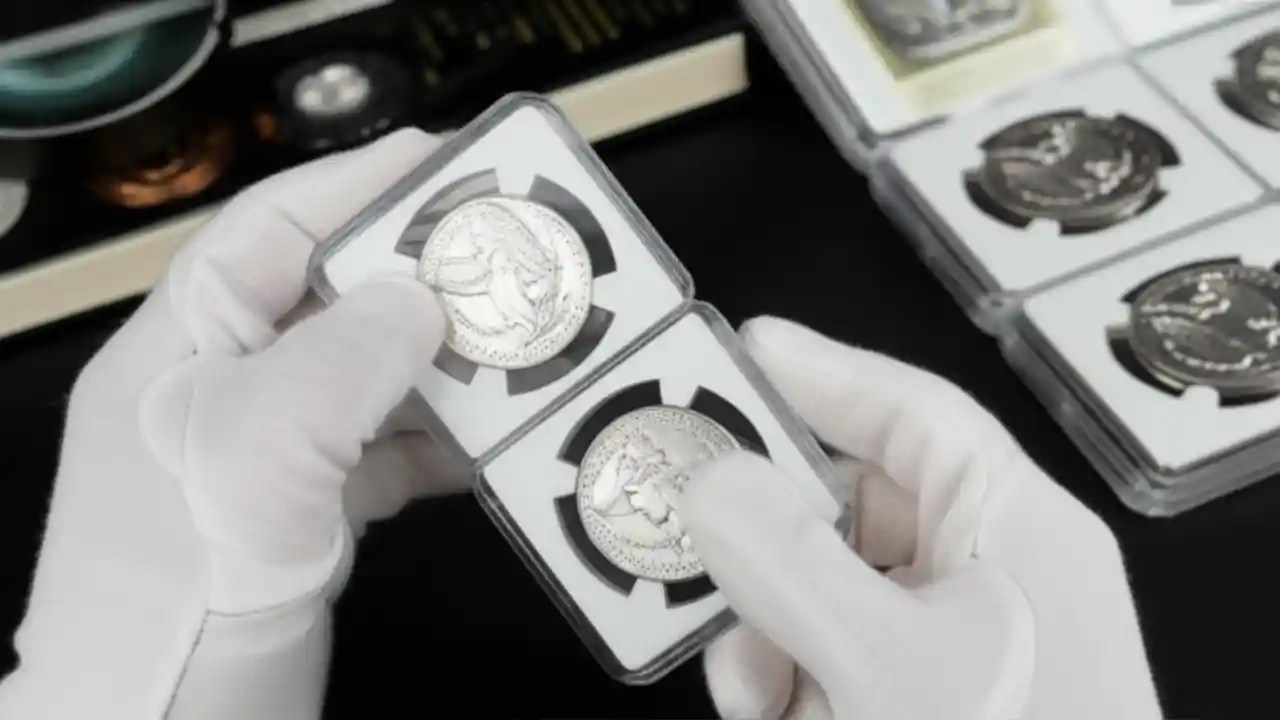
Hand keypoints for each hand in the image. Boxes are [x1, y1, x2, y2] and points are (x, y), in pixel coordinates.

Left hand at [0, 129, 465, 718]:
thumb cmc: (178, 598)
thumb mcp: (254, 456)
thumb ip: (341, 361)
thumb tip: (422, 300)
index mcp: (180, 347)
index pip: (270, 230)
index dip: (359, 185)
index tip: (452, 166)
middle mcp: (223, 387)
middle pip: (333, 297)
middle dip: (423, 277)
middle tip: (513, 261)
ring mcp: (268, 453)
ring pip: (371, 375)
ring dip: (447, 363)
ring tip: (525, 348)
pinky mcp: (308, 512)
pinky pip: (388, 450)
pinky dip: (445, 442)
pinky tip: (498, 441)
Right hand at [680, 317, 1162, 719]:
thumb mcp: (885, 667)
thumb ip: (789, 566)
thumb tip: (714, 481)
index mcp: (1014, 529)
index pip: (915, 416)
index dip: (825, 373)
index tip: (739, 352)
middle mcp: (992, 575)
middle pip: (855, 505)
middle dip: (771, 539)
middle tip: (693, 541)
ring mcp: (964, 647)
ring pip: (833, 591)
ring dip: (770, 630)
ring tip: (751, 695)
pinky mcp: (933, 701)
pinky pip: (840, 656)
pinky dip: (794, 680)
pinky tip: (780, 719)